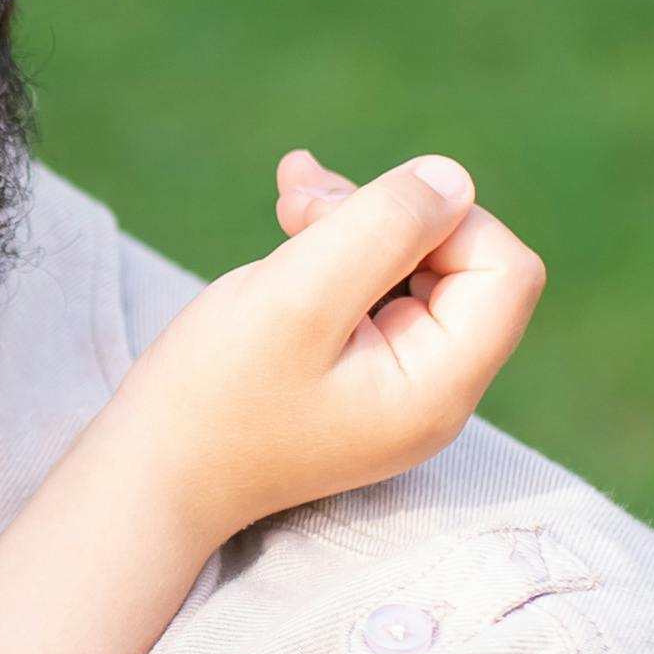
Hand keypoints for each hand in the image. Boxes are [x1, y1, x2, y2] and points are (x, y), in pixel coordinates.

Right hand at [116, 150, 545, 546]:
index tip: (356, 217)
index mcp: (438, 387)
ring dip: (357, 224)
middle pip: (463, 264)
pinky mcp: (361, 376)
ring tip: (286, 204)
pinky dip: (340, 252)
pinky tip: (291, 223)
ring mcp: (400, 388)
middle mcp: (436, 393)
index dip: (444, 220)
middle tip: (296, 204)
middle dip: (389, 215)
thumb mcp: (295, 296)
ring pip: (416, 270)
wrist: (149, 474)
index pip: (504, 271)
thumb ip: (382, 229)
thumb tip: (453, 178)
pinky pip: (378, 295)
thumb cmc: (213, 394)